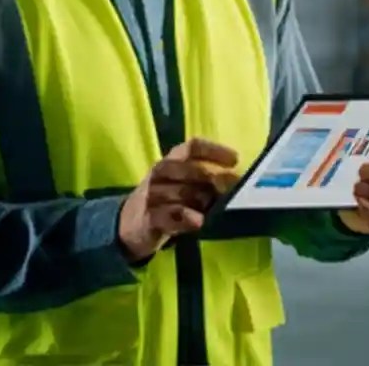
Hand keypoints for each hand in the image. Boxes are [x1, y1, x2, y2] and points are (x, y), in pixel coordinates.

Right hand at [118, 138, 240, 261]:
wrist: (131, 222)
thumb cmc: (168, 199)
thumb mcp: (185, 184)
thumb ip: (207, 180)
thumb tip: (237, 182)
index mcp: (173, 158)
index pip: (193, 147)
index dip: (214, 151)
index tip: (235, 159)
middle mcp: (161, 171)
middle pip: (191, 169)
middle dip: (213, 179)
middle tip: (231, 189)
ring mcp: (152, 193)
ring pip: (183, 193)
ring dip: (202, 202)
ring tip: (214, 211)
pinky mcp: (149, 216)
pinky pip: (171, 214)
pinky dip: (187, 217)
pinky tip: (199, 222)